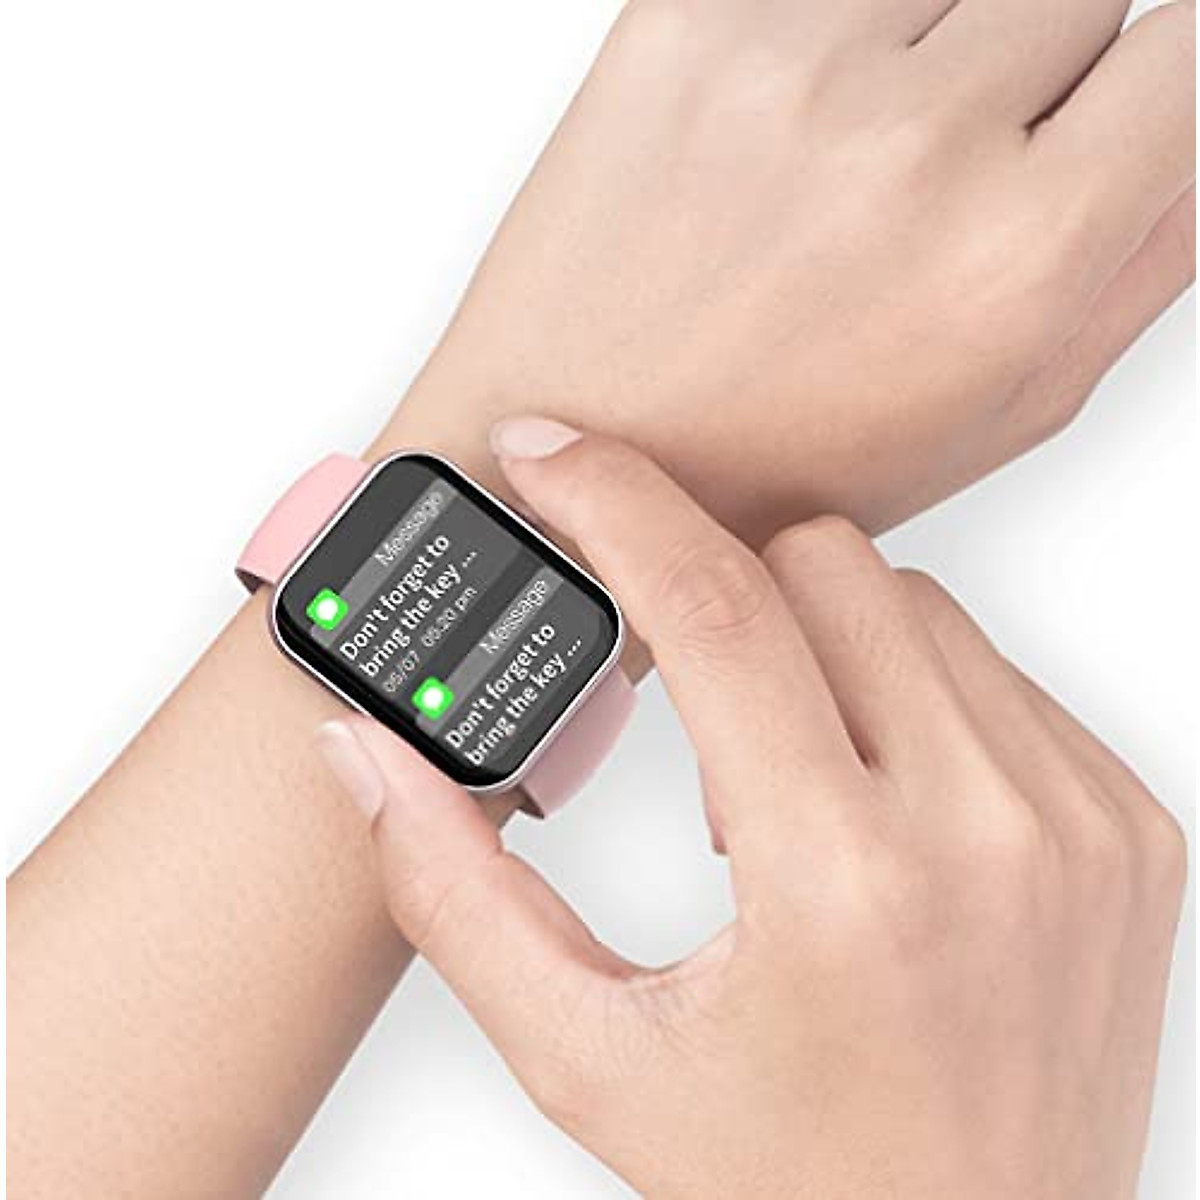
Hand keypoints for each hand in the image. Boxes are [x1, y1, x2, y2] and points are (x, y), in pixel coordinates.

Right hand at [320, 421, 1186, 1199]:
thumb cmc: (790, 1185)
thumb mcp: (589, 1055)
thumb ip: (454, 895)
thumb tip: (370, 756)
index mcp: (845, 884)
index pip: (710, 607)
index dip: (610, 503)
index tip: (549, 454)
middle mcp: (990, 831)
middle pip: (819, 562)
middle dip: (721, 588)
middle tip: (687, 700)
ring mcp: (1077, 822)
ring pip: (913, 601)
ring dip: (817, 642)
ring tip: (786, 775)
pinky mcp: (1127, 825)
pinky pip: (995, 672)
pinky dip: (911, 695)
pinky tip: (878, 797)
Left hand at [388, 0, 1193, 540]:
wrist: (566, 446)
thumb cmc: (755, 467)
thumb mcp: (988, 418)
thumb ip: (1131, 271)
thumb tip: (1180, 144)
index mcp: (1015, 255)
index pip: (1190, 49)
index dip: (1157, 77)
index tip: (1116, 103)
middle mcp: (914, 144)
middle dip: (1035, 71)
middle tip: (952, 163)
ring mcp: (791, 65)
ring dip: (932, 42)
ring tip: (855, 153)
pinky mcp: (682, 24)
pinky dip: (824, 34)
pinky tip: (786, 123)